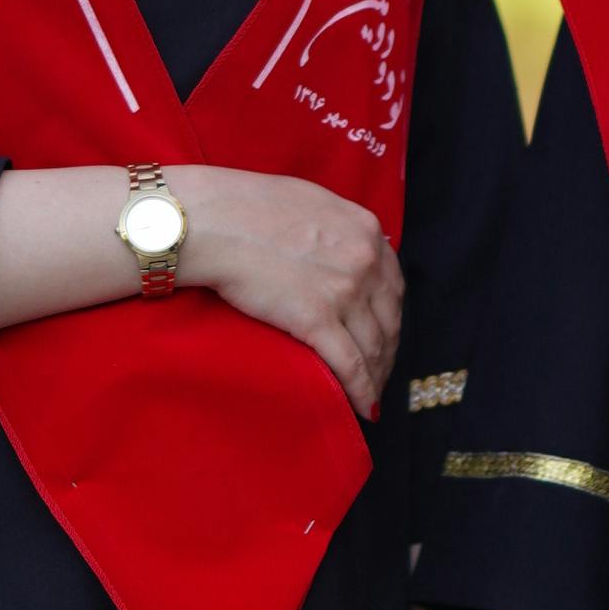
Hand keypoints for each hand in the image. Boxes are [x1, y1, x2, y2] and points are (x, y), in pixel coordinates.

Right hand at [172, 167, 403, 423]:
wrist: (215, 221)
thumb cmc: (248, 205)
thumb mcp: (311, 202)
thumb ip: (338, 227)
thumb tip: (344, 246)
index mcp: (365, 230)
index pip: (392, 284)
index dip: (391, 316)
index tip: (384, 333)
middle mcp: (365, 260)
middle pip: (389, 318)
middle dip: (388, 350)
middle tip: (380, 370)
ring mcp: (345, 291)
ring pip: (375, 345)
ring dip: (377, 375)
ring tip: (372, 394)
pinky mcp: (318, 320)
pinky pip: (351, 365)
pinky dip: (363, 390)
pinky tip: (365, 407)